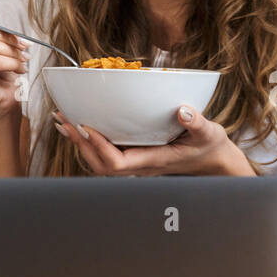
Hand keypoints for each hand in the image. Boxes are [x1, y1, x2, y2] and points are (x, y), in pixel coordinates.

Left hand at [52, 105, 255, 175]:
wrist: (212, 161)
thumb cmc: (210, 147)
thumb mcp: (209, 133)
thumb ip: (197, 122)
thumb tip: (183, 111)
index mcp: (154, 160)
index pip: (118, 163)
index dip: (98, 147)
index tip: (86, 126)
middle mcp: (141, 165)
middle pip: (100, 165)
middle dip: (80, 144)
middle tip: (64, 121)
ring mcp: (137, 162)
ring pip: (100, 163)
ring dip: (80, 144)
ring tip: (64, 122)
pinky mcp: (136, 155)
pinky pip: (107, 155)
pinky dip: (90, 142)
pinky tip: (82, 125)